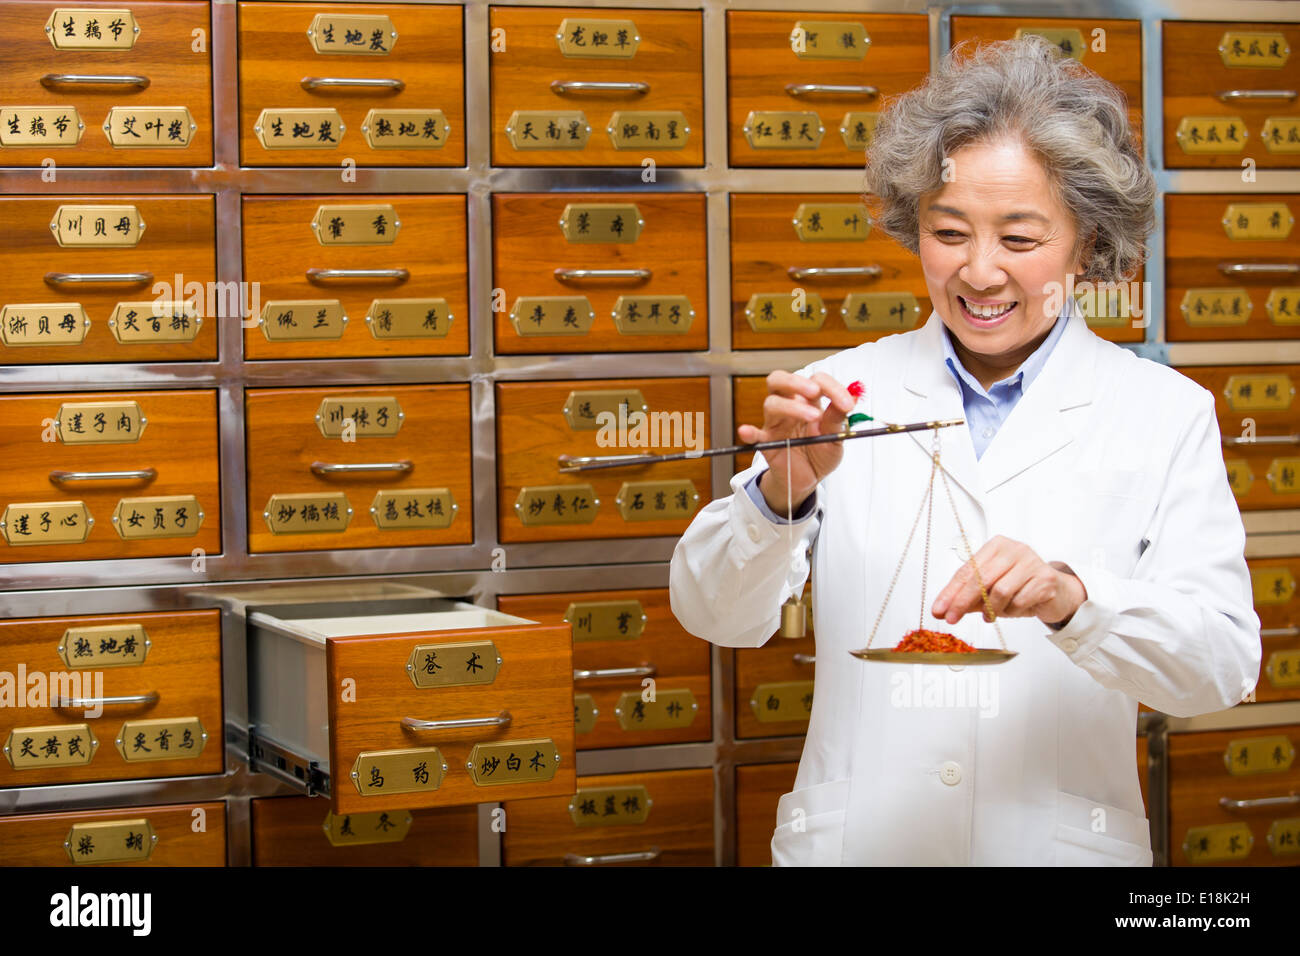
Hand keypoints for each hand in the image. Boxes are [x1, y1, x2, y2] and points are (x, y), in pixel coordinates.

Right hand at [738, 371, 856, 516]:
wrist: (809, 479)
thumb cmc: (820, 454)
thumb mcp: (836, 437)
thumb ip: (838, 419)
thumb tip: (849, 399)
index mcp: (808, 401)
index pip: (815, 381)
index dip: (832, 388)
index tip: (848, 404)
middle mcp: (789, 407)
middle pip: (780, 380)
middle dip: (796, 381)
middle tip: (815, 391)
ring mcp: (775, 424)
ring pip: (771, 403)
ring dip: (791, 406)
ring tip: (812, 417)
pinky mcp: (766, 443)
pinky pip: (754, 436)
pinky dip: (749, 432)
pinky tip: (747, 431)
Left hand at [930, 535, 1087, 627]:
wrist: (1056, 592)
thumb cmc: (1021, 587)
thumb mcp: (991, 590)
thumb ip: (968, 597)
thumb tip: (943, 610)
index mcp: (996, 546)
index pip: (967, 570)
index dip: (950, 592)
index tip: (939, 609)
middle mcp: (1014, 549)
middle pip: (981, 578)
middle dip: (963, 601)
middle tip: (952, 618)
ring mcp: (1031, 562)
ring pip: (1001, 590)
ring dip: (992, 608)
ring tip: (990, 616)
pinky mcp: (1045, 579)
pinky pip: (1019, 601)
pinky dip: (1011, 611)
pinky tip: (1012, 611)